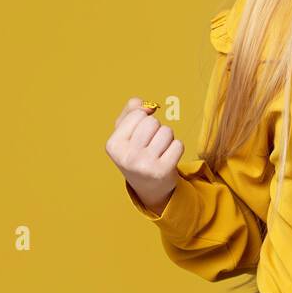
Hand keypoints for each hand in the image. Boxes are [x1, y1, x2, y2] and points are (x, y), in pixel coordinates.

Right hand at [106, 97, 183, 213]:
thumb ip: (131, 110)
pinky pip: (178, 144)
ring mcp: (144, 165)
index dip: (143, 120)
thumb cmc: (136, 152)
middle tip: (151, 145)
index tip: (139, 136)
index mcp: (113, 145)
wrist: (148, 187)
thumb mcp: (125, 132)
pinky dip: (176, 148)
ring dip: (167, 138)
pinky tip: (167, 158)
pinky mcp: (163, 171)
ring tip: (159, 151)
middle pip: (153, 122)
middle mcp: (126, 157)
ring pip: (167, 131)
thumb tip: (149, 105)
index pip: (138, 114)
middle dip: (156, 129)